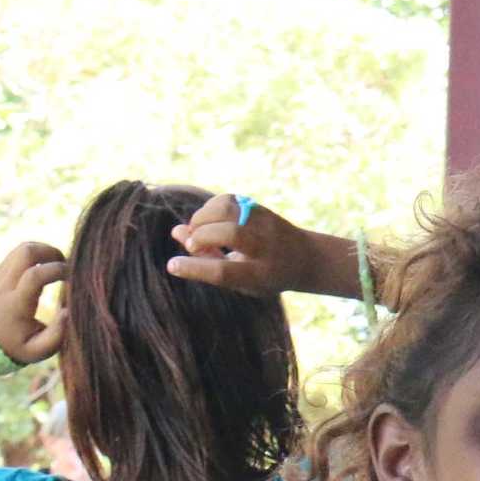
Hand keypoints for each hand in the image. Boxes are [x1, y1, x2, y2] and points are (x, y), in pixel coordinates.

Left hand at [0, 242, 69, 365]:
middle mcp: (5, 286)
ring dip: (45, 250)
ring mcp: (0, 276)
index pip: (34, 276)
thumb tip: (68, 310)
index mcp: (15, 305)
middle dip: (51, 252)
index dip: (57, 270)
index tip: (72, 277)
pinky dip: (37, 253)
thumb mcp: (40, 351)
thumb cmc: (20, 346)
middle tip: (66, 267)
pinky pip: (19, 251)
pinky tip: (46, 267)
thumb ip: (57, 334)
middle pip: (26, 252)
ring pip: (22, 248)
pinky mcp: (1, 271)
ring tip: (58, 266)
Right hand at [165, 193, 326, 297]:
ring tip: (199, 231)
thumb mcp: (241, 280)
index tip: (172, 264)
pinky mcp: (259, 208)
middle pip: (229, 234)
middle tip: (193, 244)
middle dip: (201, 236)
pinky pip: (228, 200)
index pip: (224, 271)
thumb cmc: (264, 275)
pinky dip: (210, 208)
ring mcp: (264, 223)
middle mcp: (266, 246)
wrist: (306, 258)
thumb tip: (177, 232)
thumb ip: (209, 262)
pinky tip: (209, 221)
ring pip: (227, 209)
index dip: (195, 268)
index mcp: (260, 275)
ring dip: (202, 218)